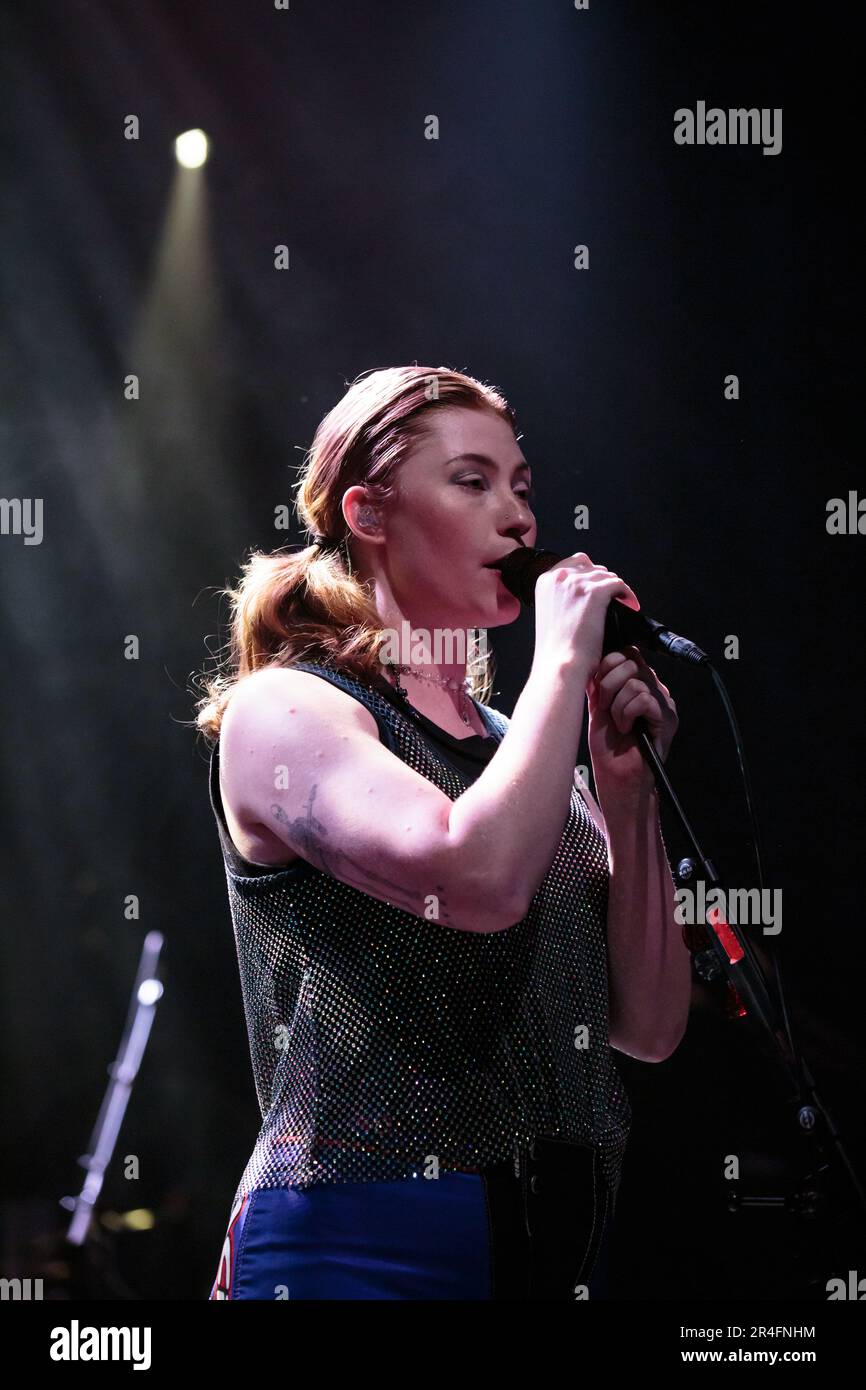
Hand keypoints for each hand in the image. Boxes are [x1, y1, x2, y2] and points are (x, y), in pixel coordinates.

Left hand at [587, 645, 677, 796]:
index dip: (607, 666)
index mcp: (638, 683)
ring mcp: (663, 702)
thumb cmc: (608, 747)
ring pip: (635, 682)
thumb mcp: (598, 708)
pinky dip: (627, 714)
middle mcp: (653, 688)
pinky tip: (627, 728)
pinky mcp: (667, 717)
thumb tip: (590, 660)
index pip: (626, 653)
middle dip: (609, 685)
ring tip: (619, 724)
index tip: (598, 689)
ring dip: (618, 706)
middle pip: (630, 661)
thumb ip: (599, 684)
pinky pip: (644, 699)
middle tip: (607, 709)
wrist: (617, 776)